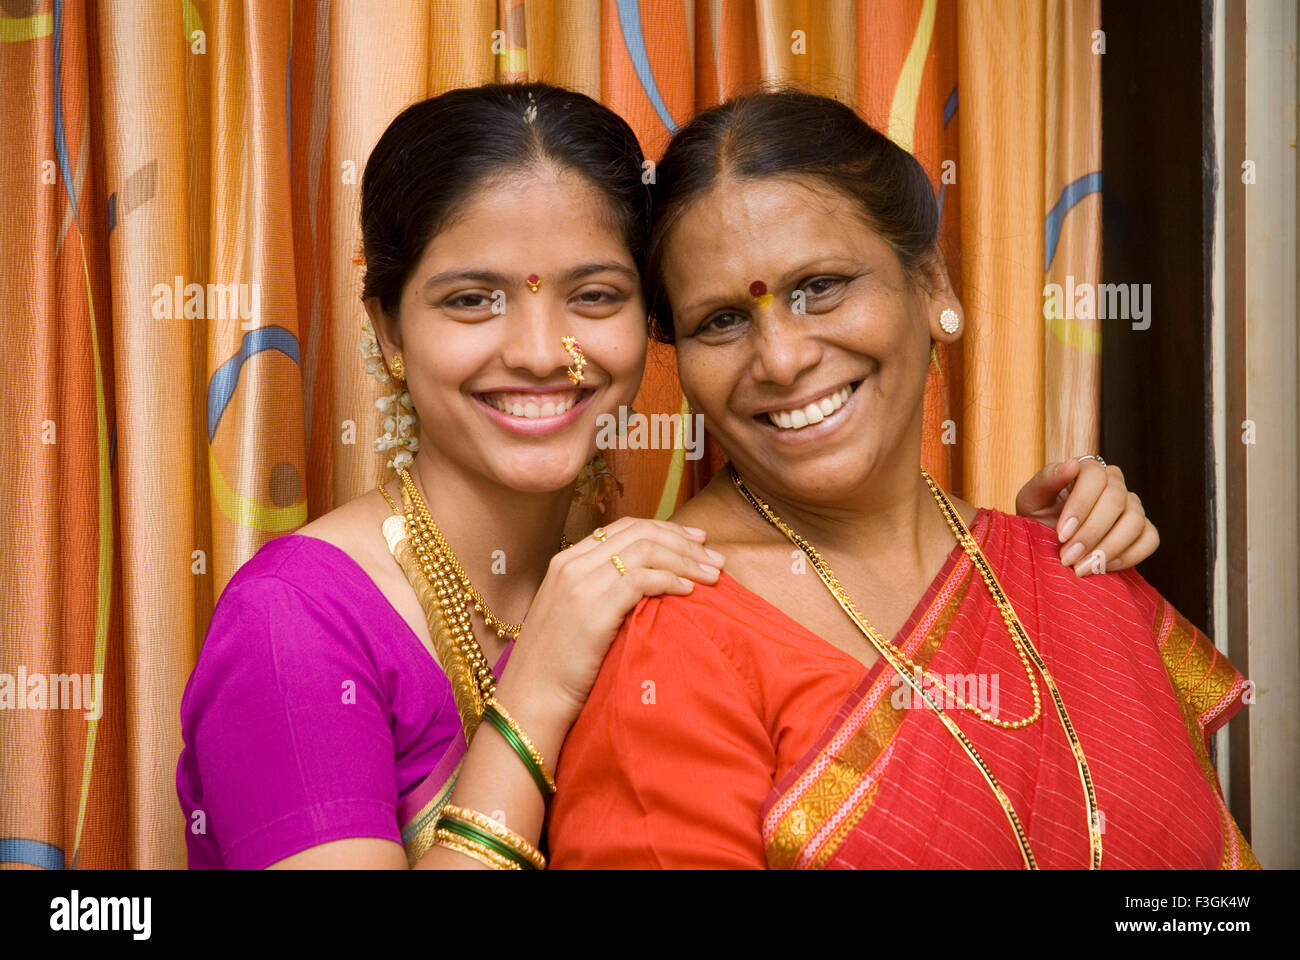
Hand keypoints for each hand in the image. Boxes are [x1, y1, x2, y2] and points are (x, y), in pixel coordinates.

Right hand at [497, 516, 723, 730]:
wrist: (529, 699)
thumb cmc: (556, 667)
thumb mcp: (573, 616)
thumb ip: (600, 591)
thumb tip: (646, 583)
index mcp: (566, 561)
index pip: (625, 527)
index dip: (666, 529)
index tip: (696, 540)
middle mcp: (571, 564)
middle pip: (640, 533)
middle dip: (684, 541)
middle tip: (715, 557)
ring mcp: (580, 584)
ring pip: (646, 551)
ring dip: (686, 560)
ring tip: (712, 574)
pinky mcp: (593, 609)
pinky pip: (643, 579)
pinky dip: (672, 580)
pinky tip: (689, 591)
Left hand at [1015, 457, 1159, 576]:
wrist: (1047, 544)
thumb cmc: (1038, 517)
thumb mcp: (1031, 499)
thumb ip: (1046, 479)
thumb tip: (1071, 465)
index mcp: (1088, 470)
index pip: (1095, 477)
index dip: (1080, 506)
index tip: (1061, 534)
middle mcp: (1115, 484)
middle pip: (1116, 501)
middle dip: (1090, 533)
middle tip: (1068, 557)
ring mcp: (1132, 506)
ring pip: (1134, 521)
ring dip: (1108, 548)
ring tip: (1082, 568)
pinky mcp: (1143, 530)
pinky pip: (1149, 540)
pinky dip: (1129, 556)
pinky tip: (1104, 567)